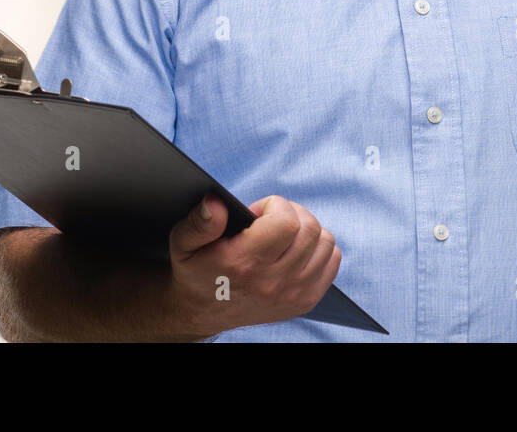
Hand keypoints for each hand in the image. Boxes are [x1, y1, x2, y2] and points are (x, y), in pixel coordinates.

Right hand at [164, 193, 340, 337]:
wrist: (202, 312)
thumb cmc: (196, 271)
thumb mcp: (184, 243)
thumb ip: (200, 222)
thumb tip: (217, 203)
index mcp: (245, 264)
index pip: (286, 222)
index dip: (274, 206)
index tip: (257, 213)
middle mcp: (273, 282)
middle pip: (310, 228)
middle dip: (292, 213)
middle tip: (270, 220)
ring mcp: (293, 294)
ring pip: (325, 242)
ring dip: (307, 230)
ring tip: (282, 235)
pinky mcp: (304, 302)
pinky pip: (332, 261)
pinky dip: (319, 249)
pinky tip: (295, 250)